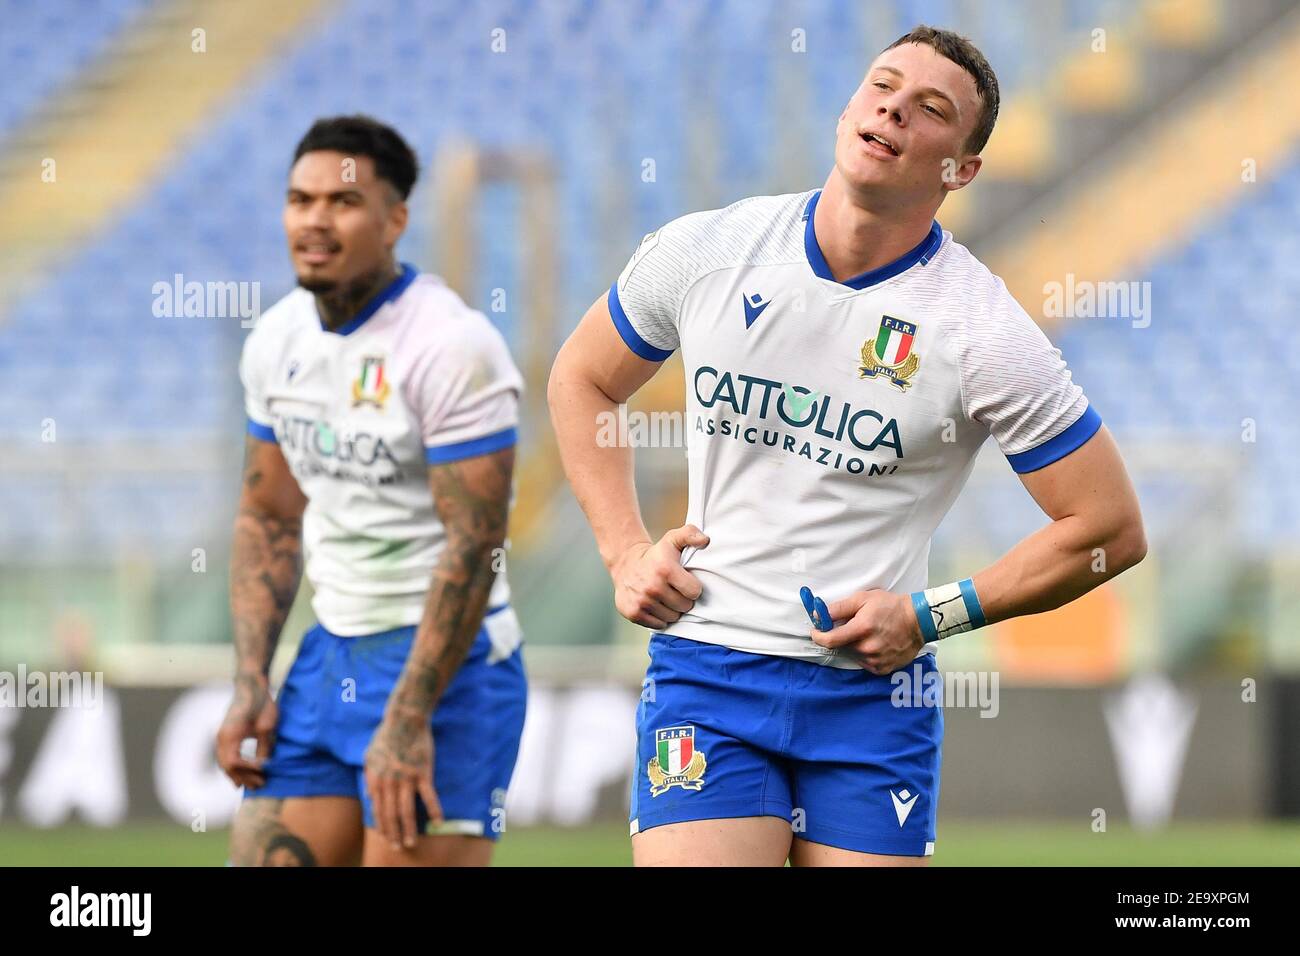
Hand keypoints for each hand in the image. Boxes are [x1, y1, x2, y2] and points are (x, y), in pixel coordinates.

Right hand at [216, 671, 277, 788]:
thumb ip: (264, 747)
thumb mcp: (267, 726)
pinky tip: (242, 774)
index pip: (234, 762)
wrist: (251, 685)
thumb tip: (264, 766)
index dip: (249, 771)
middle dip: (244, 777)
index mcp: (229, 735)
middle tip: (261, 785)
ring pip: (224, 763)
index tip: (265, 773)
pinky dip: (233, 768)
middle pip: (227, 766)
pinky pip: (226, 757)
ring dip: (237, 775)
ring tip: (252, 785)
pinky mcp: (225, 735)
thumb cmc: (260, 703)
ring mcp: (221, 737)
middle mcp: (221, 738)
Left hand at [364, 708, 441, 849]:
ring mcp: (406, 778)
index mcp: (376, 779)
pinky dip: (434, 810)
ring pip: (406, 810)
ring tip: (410, 843)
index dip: (381, 825)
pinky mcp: (422, 772)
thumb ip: (369, 774)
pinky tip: (438, 822)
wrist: (405, 718)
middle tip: (397, 848)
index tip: (386, 837)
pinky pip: (429, 795)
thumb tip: (368, 794)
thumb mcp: (369, 754)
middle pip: (390, 814)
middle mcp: (389, 782)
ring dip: (408, 829)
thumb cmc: (387, 734)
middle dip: (393, 834)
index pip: (377, 809)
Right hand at [609, 525, 708, 628]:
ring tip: (665, 598)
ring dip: (672, 610)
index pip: (694, 592)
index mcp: (665, 569)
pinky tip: (655, 605)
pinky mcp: (633, 613)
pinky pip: (658, 625)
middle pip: (684, 606)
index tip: (685, 582)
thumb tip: (705, 541)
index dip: (692, 588)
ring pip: (672, 618)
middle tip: (675, 591)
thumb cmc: (657, 554)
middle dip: (683, 600)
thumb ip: (691, 534)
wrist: (626, 563)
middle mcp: (652, 587)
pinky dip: (659, 618)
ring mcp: (642, 601)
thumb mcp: (673, 538)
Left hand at [809, 588, 923, 674]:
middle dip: (842, 637)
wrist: (918, 621)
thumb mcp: (863, 598)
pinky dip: (865, 654)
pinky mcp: (882, 669)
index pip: (830, 641)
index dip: (819, 637)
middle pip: (842, 647)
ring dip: (854, 646)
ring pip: (853, 655)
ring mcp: (876, 661)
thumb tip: (818, 615)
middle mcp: (868, 648)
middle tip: (853, 626)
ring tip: (869, 633)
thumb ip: (839, 608)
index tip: (815, 632)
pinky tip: (876, 643)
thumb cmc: (890, 606)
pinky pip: (864, 663)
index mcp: (861, 629)